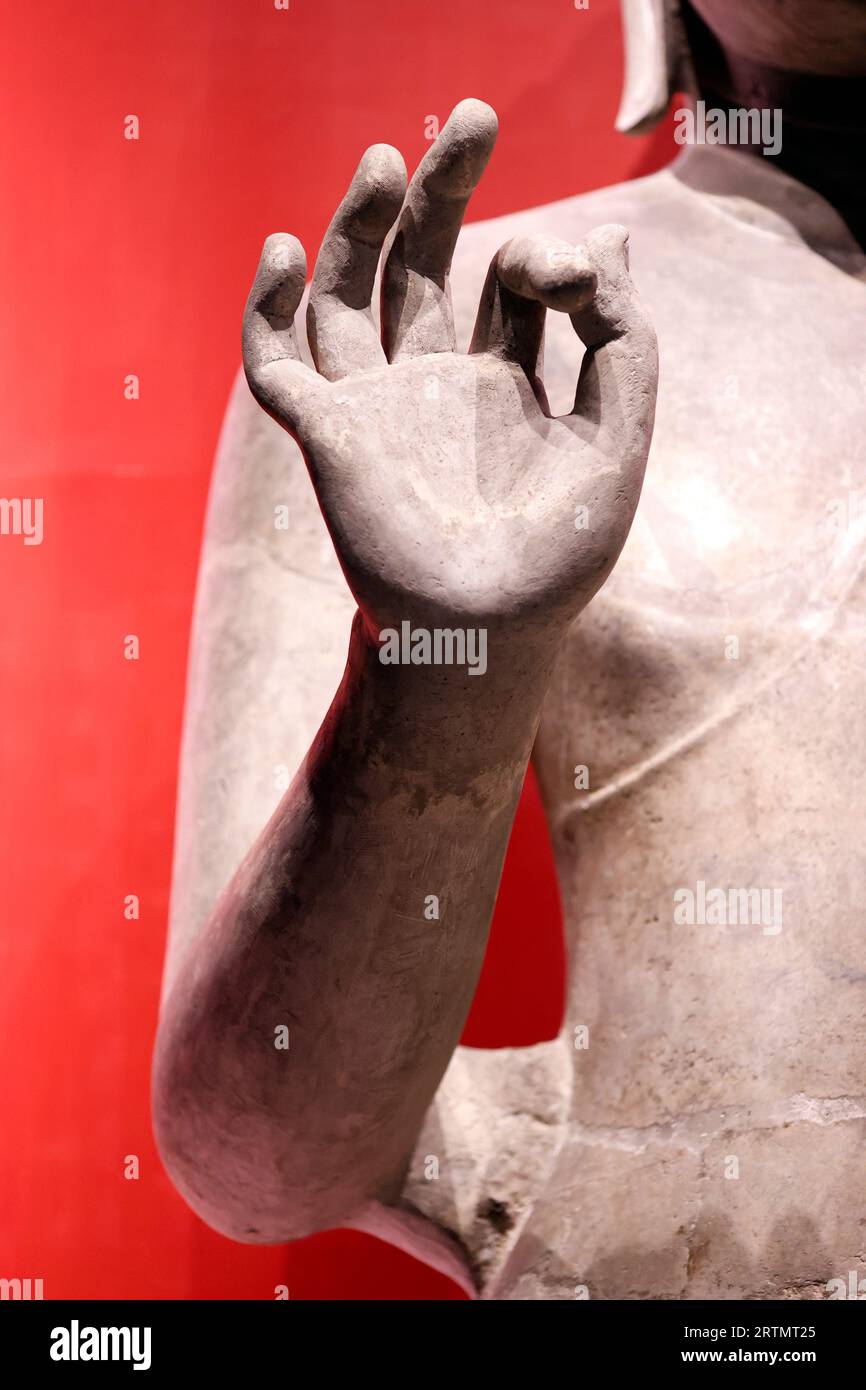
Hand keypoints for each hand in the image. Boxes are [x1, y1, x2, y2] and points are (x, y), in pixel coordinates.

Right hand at [242, 99, 657, 641]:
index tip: (570, 273)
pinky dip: (268, 307)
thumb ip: (622, 344)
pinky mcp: (324, 433)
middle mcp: (433, 386)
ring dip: (360, 226)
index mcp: (502, 385)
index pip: (510, 284)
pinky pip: (275, 362)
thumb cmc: (557, 557)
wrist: (487, 637)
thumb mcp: (614, 440)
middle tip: (472, 116)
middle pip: (423, 265)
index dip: (542, 255)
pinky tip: (283, 249)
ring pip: (348, 297)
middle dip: (444, 190)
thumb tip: (610, 237)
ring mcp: (374, 407)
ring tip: (384, 158)